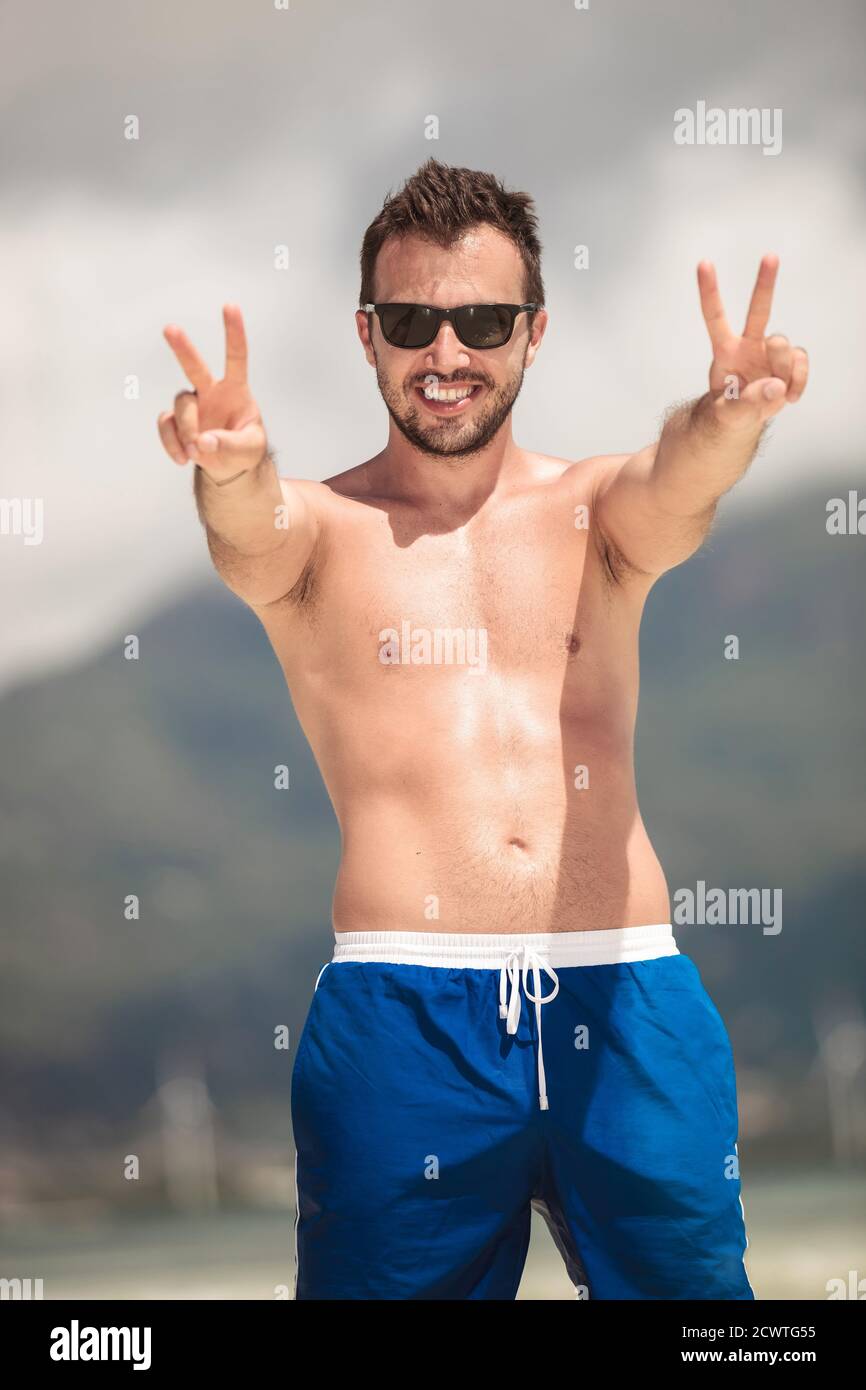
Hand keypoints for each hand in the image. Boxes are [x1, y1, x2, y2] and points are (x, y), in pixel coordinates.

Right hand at [158, 304, 267, 481]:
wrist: (229, 467)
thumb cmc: (245, 450)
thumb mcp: (249, 450)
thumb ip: (229, 445)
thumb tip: (203, 443)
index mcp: (235, 390)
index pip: (236, 357)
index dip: (233, 333)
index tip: (230, 306)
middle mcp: (210, 391)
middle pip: (194, 366)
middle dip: (182, 348)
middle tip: (170, 329)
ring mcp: (191, 405)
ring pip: (181, 406)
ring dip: (188, 430)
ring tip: (198, 452)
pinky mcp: (175, 422)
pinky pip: (166, 425)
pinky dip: (172, 443)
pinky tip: (183, 458)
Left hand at [698, 254, 808, 427]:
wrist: (746, 419)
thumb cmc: (729, 412)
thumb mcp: (727, 416)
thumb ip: (745, 404)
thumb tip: (774, 386)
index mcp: (725, 351)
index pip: (715, 317)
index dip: (709, 291)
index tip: (704, 264)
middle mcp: (749, 344)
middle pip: (759, 310)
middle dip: (765, 283)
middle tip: (770, 256)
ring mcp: (771, 351)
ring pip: (782, 346)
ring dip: (780, 370)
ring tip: (770, 392)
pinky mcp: (790, 361)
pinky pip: (801, 361)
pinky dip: (797, 382)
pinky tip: (787, 396)